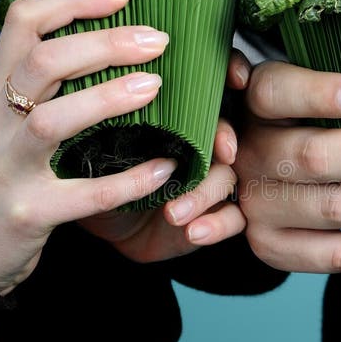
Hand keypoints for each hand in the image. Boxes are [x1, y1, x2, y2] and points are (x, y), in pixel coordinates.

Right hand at [0, 0, 185, 293]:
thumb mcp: (3, 119)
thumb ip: (38, 83)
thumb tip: (105, 41)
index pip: (22, 22)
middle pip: (43, 62)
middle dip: (104, 43)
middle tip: (157, 40)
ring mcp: (8, 168)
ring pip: (54, 120)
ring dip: (109, 98)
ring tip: (156, 85)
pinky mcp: (30, 214)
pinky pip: (88, 194)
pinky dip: (131, 179)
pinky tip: (166, 166)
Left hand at [80, 110, 246, 261]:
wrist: (109, 224)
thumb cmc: (107, 179)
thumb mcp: (108, 159)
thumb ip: (122, 139)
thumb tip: (128, 107)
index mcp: (182, 132)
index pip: (212, 123)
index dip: (221, 134)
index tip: (222, 149)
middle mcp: (203, 155)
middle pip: (223, 157)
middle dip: (204, 178)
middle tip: (175, 198)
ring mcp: (212, 185)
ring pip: (229, 185)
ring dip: (204, 200)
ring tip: (174, 217)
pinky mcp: (217, 216)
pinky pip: (234, 219)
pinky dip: (218, 227)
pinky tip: (194, 234)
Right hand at [229, 56, 340, 272]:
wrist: (260, 179)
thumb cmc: (300, 123)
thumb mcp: (302, 91)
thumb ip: (332, 86)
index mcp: (254, 105)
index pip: (275, 93)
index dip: (319, 94)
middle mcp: (248, 156)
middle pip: (314, 157)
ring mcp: (256, 206)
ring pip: (333, 208)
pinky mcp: (272, 247)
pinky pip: (333, 255)